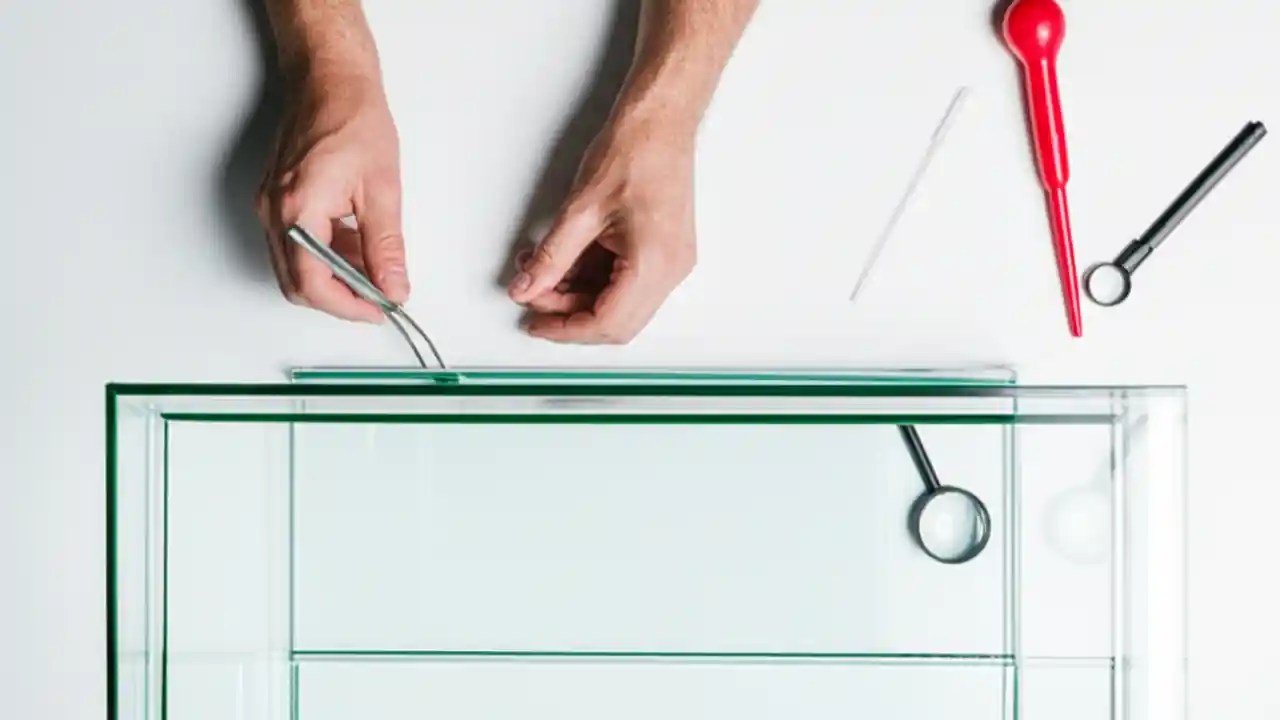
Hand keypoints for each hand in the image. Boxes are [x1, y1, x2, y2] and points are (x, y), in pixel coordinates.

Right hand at [255, 74, 406, 322]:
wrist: (329, 82)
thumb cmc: (353, 120)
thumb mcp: (382, 190)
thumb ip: (385, 247)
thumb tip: (392, 287)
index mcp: (299, 209)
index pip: (313, 284)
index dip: (348, 307)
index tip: (379, 310)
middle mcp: (274, 212)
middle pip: (297, 284)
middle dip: (339, 298)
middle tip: (378, 297)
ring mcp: (269, 206)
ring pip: (294, 267)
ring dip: (333, 277)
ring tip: (374, 266)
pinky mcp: (274, 200)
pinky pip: (294, 245)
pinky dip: (324, 255)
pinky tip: (355, 244)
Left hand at [508, 119, 696, 343]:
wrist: (662, 121)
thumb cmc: (636, 151)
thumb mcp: (581, 209)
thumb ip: (552, 257)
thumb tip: (527, 288)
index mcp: (654, 263)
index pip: (607, 322)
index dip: (566, 329)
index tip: (534, 322)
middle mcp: (669, 270)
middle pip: (614, 321)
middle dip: (568, 311)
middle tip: (532, 291)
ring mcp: (669, 262)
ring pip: (617, 303)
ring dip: (575, 292)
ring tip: (540, 267)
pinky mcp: (662, 252)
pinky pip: (623, 282)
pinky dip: (590, 277)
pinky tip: (563, 258)